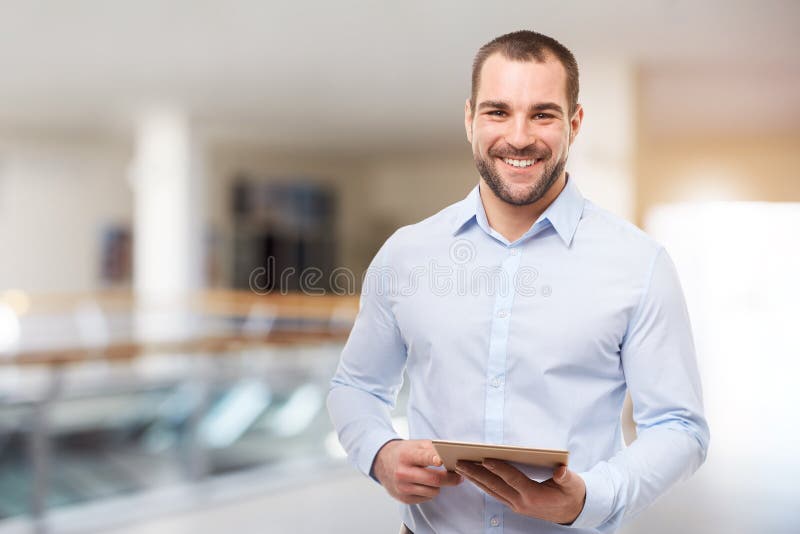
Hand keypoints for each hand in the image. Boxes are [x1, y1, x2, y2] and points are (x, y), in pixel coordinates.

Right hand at [372, 439, 462, 503]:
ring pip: (433, 491)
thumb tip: (451, 455)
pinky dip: (430, 491)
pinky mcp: (404, 498)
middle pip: (434, 479)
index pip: (424, 458)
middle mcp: (403, 473)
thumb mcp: (415, 444)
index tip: (444, 461)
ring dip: (439, 485)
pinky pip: (427, 498)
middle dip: (451, 478)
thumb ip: (433, 448)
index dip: (436, 459)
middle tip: (458, 476)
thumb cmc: (403, 452)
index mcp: (406, 456)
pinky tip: (425, 484)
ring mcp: (403, 488)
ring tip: (437, 477)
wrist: (382, 463)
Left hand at [455, 460, 585, 524]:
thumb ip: (566, 477)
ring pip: (491, 491)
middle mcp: (522, 502)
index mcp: (535, 496)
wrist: (572, 512)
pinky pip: (494, 493)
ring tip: (461, 466)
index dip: (499, 469)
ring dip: (475, 479)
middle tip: (461, 462)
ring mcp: (516, 505)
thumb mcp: (573, 484)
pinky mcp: (513, 504)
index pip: (513, 480)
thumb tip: (561, 471)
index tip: (485, 459)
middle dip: (477, 473)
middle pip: (495, 486)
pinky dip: (482, 484)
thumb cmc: (572, 494)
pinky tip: (473, 476)